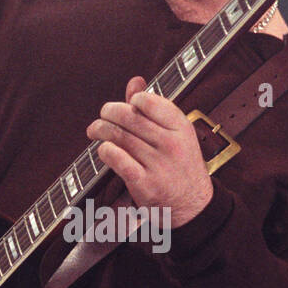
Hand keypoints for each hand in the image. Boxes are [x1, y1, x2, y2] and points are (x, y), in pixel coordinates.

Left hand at [86, 76, 212, 226]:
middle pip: (129, 117)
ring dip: (101, 130)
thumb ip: (154, 108)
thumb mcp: (176, 134)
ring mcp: (158, 165)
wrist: (193, 205)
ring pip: (119, 136)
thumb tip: (135, 81)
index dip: (133, 99)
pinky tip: (103, 149)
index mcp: (181, 127)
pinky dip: (105, 151)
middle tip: (102, 115)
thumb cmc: (181, 165)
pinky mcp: (144, 184)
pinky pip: (117, 159)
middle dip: (109, 112)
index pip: (149, 101)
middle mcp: (171, 144)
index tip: (127, 104)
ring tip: (95, 130)